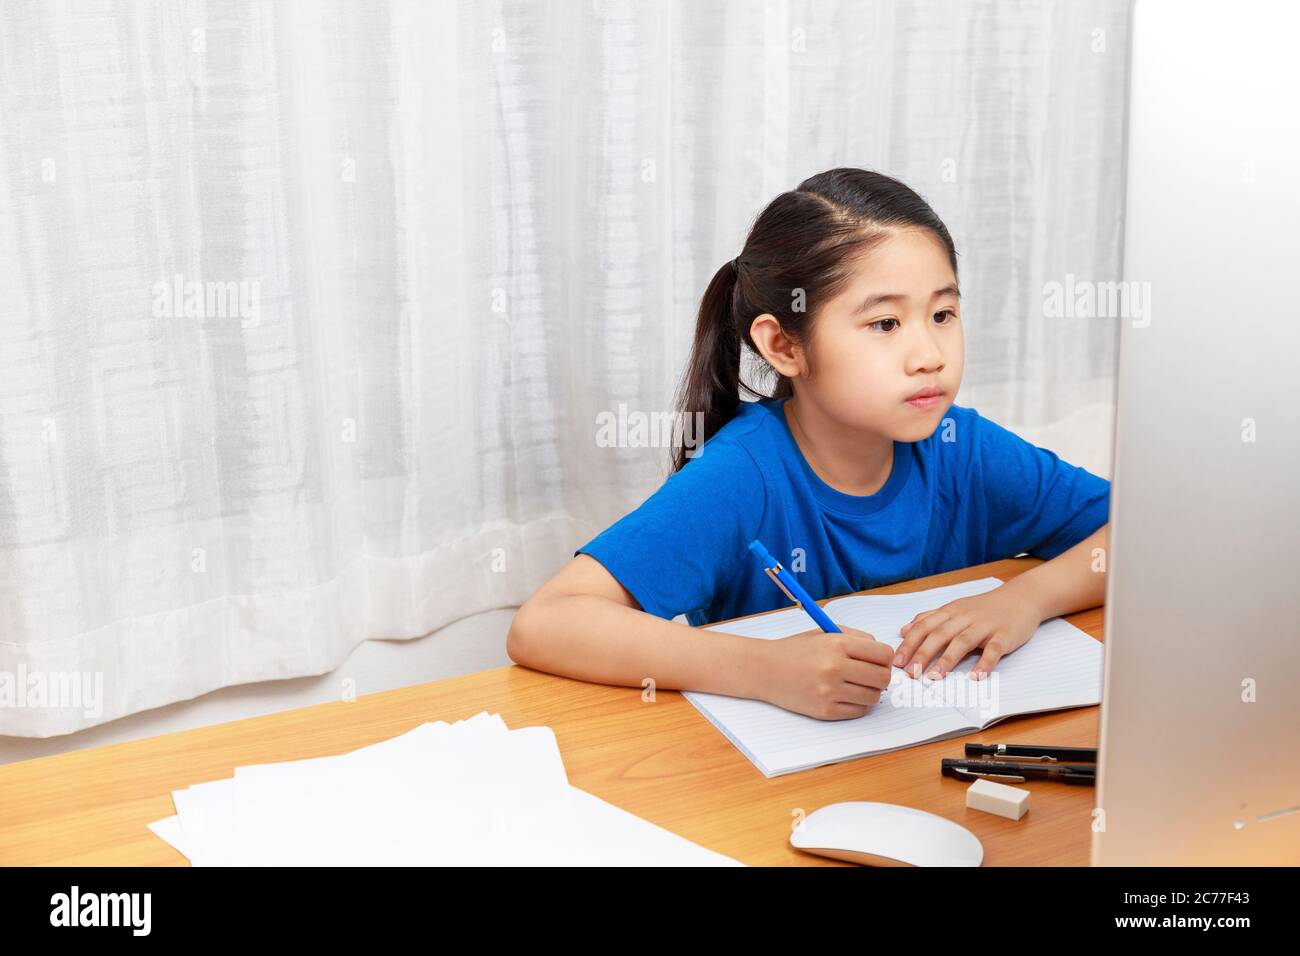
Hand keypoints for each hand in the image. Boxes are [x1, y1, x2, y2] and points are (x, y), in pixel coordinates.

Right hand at [758, 627, 894, 719]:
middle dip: (881, 676)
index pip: (883, 654)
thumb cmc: (797, 650)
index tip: (878, 660)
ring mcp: (830, 692)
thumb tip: (885, 657)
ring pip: (874, 697)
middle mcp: (835, 668)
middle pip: (883, 678)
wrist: (765, 669)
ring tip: (856, 684)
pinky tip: (845, 695)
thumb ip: (857, 639)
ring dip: (870, 691)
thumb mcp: (825, 634)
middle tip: (870, 674)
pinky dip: (857, 704)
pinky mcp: (825, 711)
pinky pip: (859, 711)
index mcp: (837, 644)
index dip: (885, 658)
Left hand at [894, 584, 1044, 680]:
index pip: (924, 627)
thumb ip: (929, 618)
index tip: (897, 662)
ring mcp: (985, 626)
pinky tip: (976, 677)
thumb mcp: (954, 608)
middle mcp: (964, 617)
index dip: (910, 644)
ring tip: (935, 677)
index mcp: (950, 612)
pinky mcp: (1004, 635)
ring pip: (963, 642)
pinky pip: (993, 650)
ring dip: (947, 660)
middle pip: (939, 635)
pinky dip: (984, 663)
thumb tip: (904, 630)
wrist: (1021, 598)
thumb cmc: (984, 607)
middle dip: (923, 654)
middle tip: (910, 673)